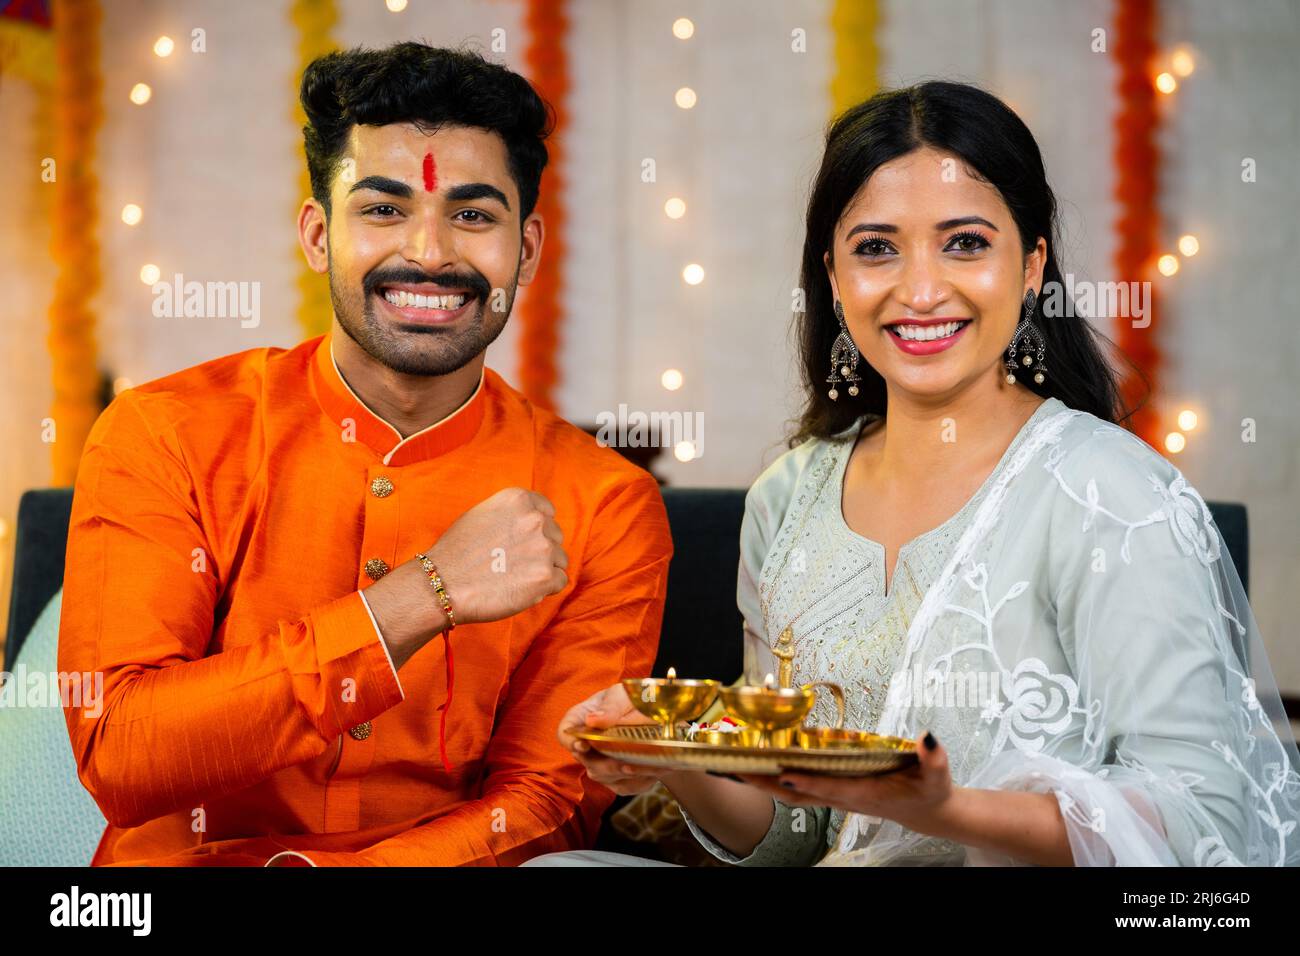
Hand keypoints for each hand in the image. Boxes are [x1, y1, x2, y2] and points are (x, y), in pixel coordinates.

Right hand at [426, 487, 567, 625]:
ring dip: (544, 569)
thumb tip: (537, 521)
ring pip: (560, 559)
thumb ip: (512, 514)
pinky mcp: (546, 576)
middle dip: (539, 550)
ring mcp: (542, 548)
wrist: (442, 585)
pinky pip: (560, 581)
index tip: (522, 542)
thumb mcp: (482, 514)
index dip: (536, 529)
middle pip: (555, 536)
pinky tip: (522, 590)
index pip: (547, 511)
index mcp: (518, 499)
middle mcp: (534, 519)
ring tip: (514, 577)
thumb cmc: (457, 552)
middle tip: (512, 564)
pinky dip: (546, 589)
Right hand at [558, 683, 662, 795]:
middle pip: (587, 762)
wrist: (658, 716)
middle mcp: (587, 746)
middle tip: (626, 763)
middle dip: (607, 765)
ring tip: (652, 764)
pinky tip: (657, 768)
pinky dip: (642, 780)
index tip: (583, 745)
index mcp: (580, 720)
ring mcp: (600, 765)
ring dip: (629, 773)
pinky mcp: (618, 780)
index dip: (571, 743)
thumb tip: (592, 720)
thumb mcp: (623, 695)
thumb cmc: (632, 699)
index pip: (565, 735)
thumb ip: (611, 706)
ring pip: (607, 778)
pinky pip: (626, 786)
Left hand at [734, 731, 956, 835]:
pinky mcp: (832, 793)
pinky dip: (775, 779)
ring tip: (733, 768)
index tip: (784, 772)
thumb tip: (926, 738)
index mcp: (866, 793)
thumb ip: (933, 758)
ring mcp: (835, 797)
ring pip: (792, 794)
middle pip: (798, 794)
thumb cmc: (929, 789)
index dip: (808, 782)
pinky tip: (756, 768)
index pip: (832, 788)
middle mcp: (844, 798)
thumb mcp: (937, 773)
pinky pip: (797, 789)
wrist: (927, 811)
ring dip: (763, 782)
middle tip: (736, 769)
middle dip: (767, 782)